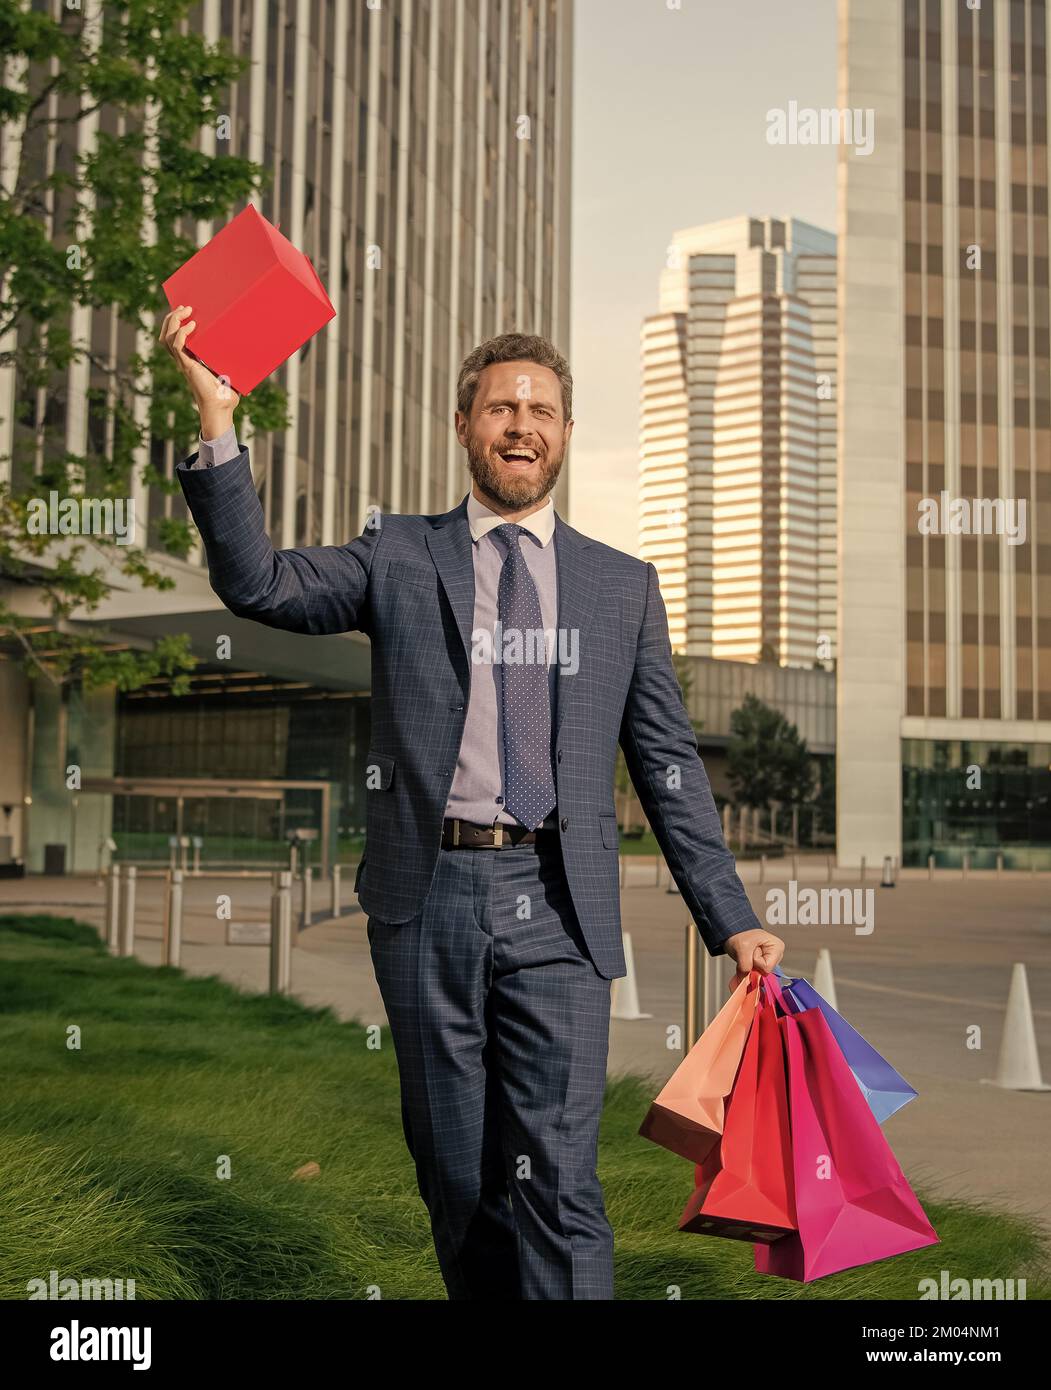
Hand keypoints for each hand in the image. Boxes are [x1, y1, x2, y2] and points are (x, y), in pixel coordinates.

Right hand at [158, 304, 239, 436]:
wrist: (223, 407)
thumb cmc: (228, 392)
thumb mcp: (228, 368)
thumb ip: (232, 356)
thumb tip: (252, 341)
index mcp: (189, 357)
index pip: (174, 336)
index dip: (175, 321)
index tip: (186, 308)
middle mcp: (183, 359)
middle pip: (166, 334)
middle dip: (171, 318)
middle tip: (185, 306)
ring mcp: (183, 362)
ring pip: (167, 337)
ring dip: (174, 321)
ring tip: (187, 311)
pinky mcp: (187, 366)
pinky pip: (177, 346)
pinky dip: (182, 334)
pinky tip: (193, 327)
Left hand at [724, 928, 784, 992]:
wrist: (733, 934)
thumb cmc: (740, 935)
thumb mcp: (741, 947)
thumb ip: (745, 965)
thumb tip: (744, 980)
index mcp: (777, 948)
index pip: (767, 967)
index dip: (755, 962)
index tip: (751, 951)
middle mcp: (776, 955)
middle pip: (764, 972)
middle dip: (752, 965)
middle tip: (748, 953)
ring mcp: (770, 961)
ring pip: (758, 974)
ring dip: (749, 966)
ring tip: (747, 954)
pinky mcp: (763, 965)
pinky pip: (755, 974)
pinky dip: (747, 969)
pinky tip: (746, 960)